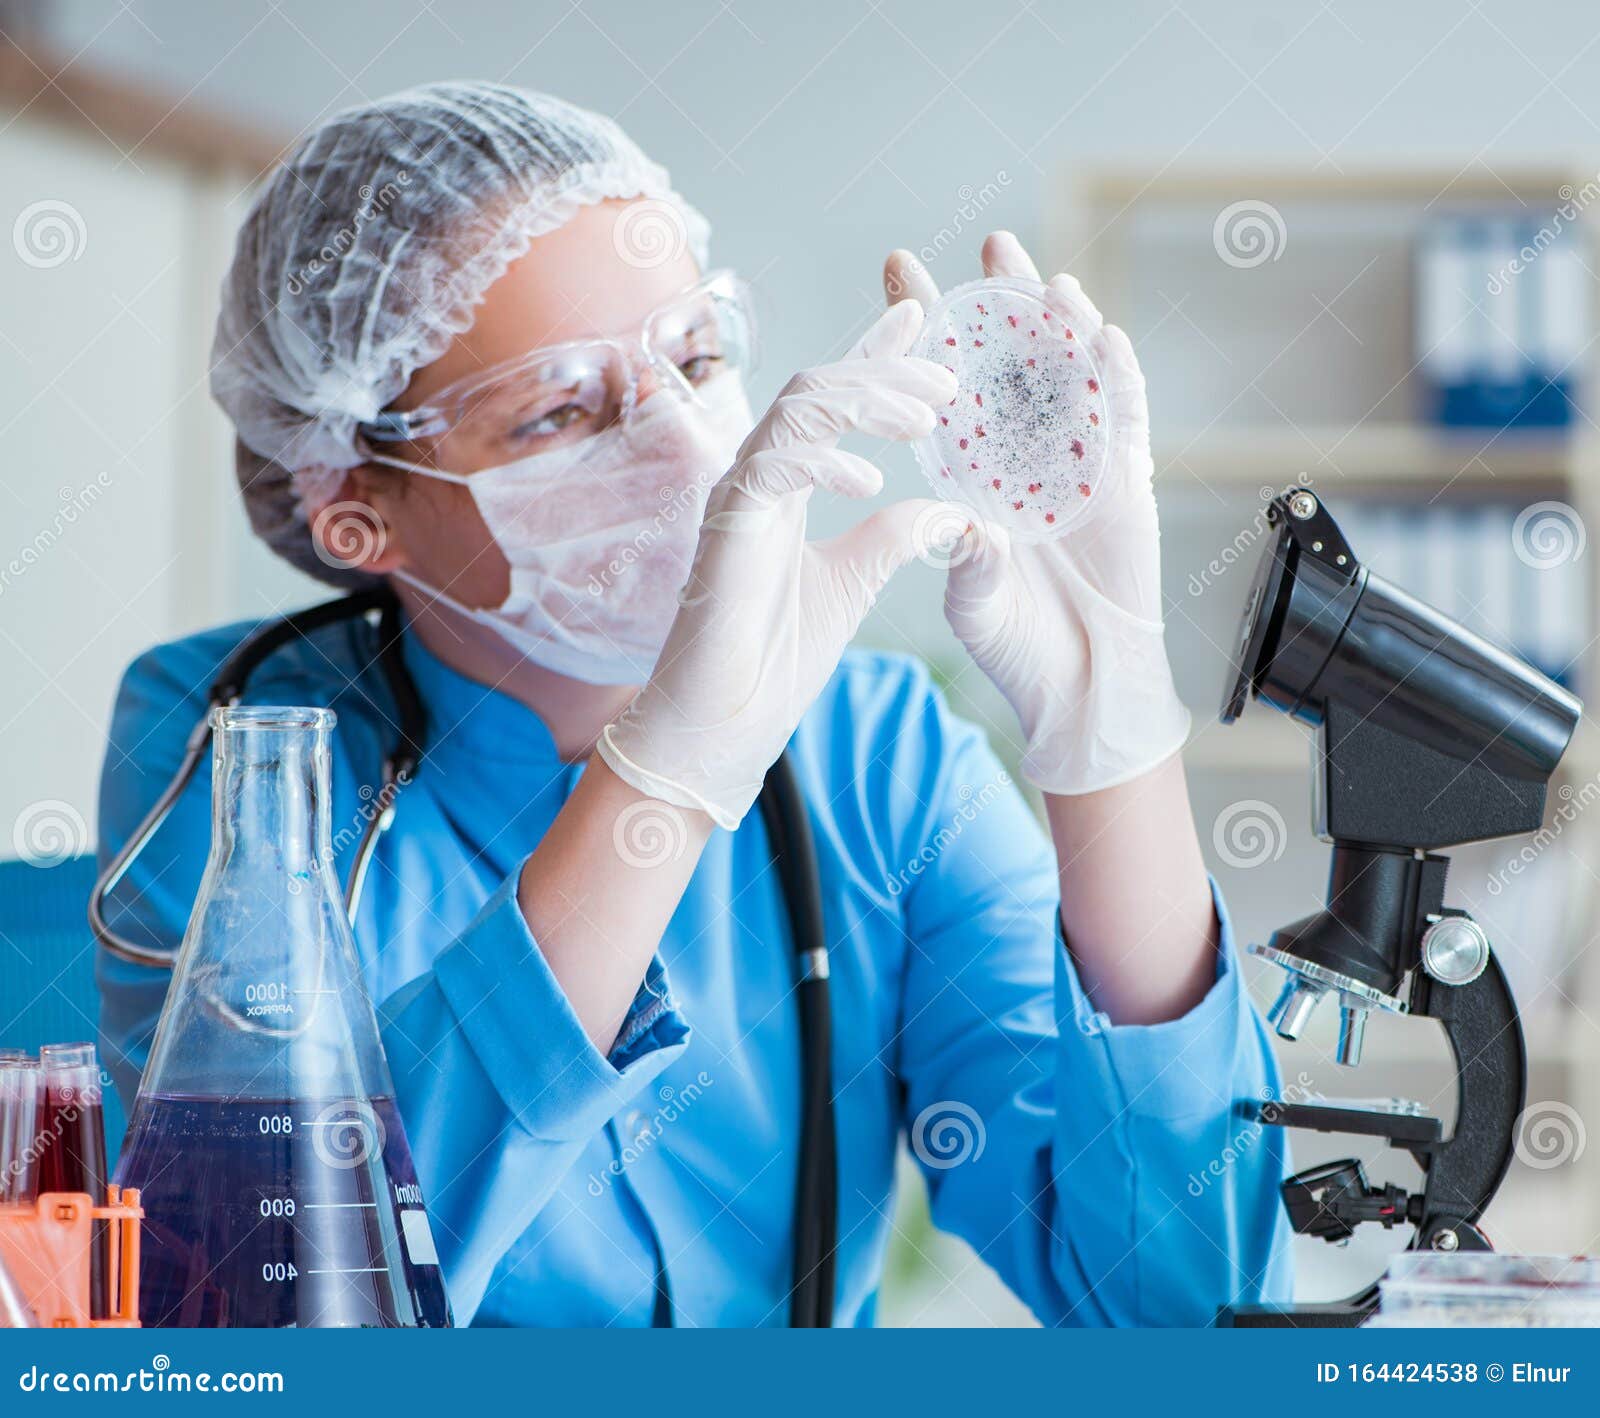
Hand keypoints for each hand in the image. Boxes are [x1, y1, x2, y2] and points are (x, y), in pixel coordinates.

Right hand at [598, 302, 954, 829]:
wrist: (721, 723)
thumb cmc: (773, 659)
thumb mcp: (856, 583)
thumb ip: (894, 538)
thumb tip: (951, 509)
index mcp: (786, 485)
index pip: (834, 402)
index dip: (875, 354)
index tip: (922, 318)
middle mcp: (759, 475)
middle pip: (823, 388)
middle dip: (886, 371)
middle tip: (948, 380)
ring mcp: (739, 494)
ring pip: (800, 409)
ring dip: (866, 402)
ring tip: (925, 420)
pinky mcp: (726, 523)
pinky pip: (774, 464)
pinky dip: (824, 463)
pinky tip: (870, 482)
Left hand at [884, 232, 1188, 794]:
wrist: (1080, 689)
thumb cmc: (1018, 647)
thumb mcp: (974, 601)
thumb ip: (968, 563)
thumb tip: (966, 526)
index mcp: (976, 475)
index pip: (947, 387)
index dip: (928, 332)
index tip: (898, 273)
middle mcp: (1025, 459)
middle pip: (1015, 363)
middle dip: (1000, 303)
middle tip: (984, 246)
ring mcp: (1079, 466)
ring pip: (1071, 378)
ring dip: (1059, 327)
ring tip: (1039, 278)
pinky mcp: (1125, 487)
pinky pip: (1124, 423)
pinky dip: (1116, 381)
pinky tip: (1101, 338)